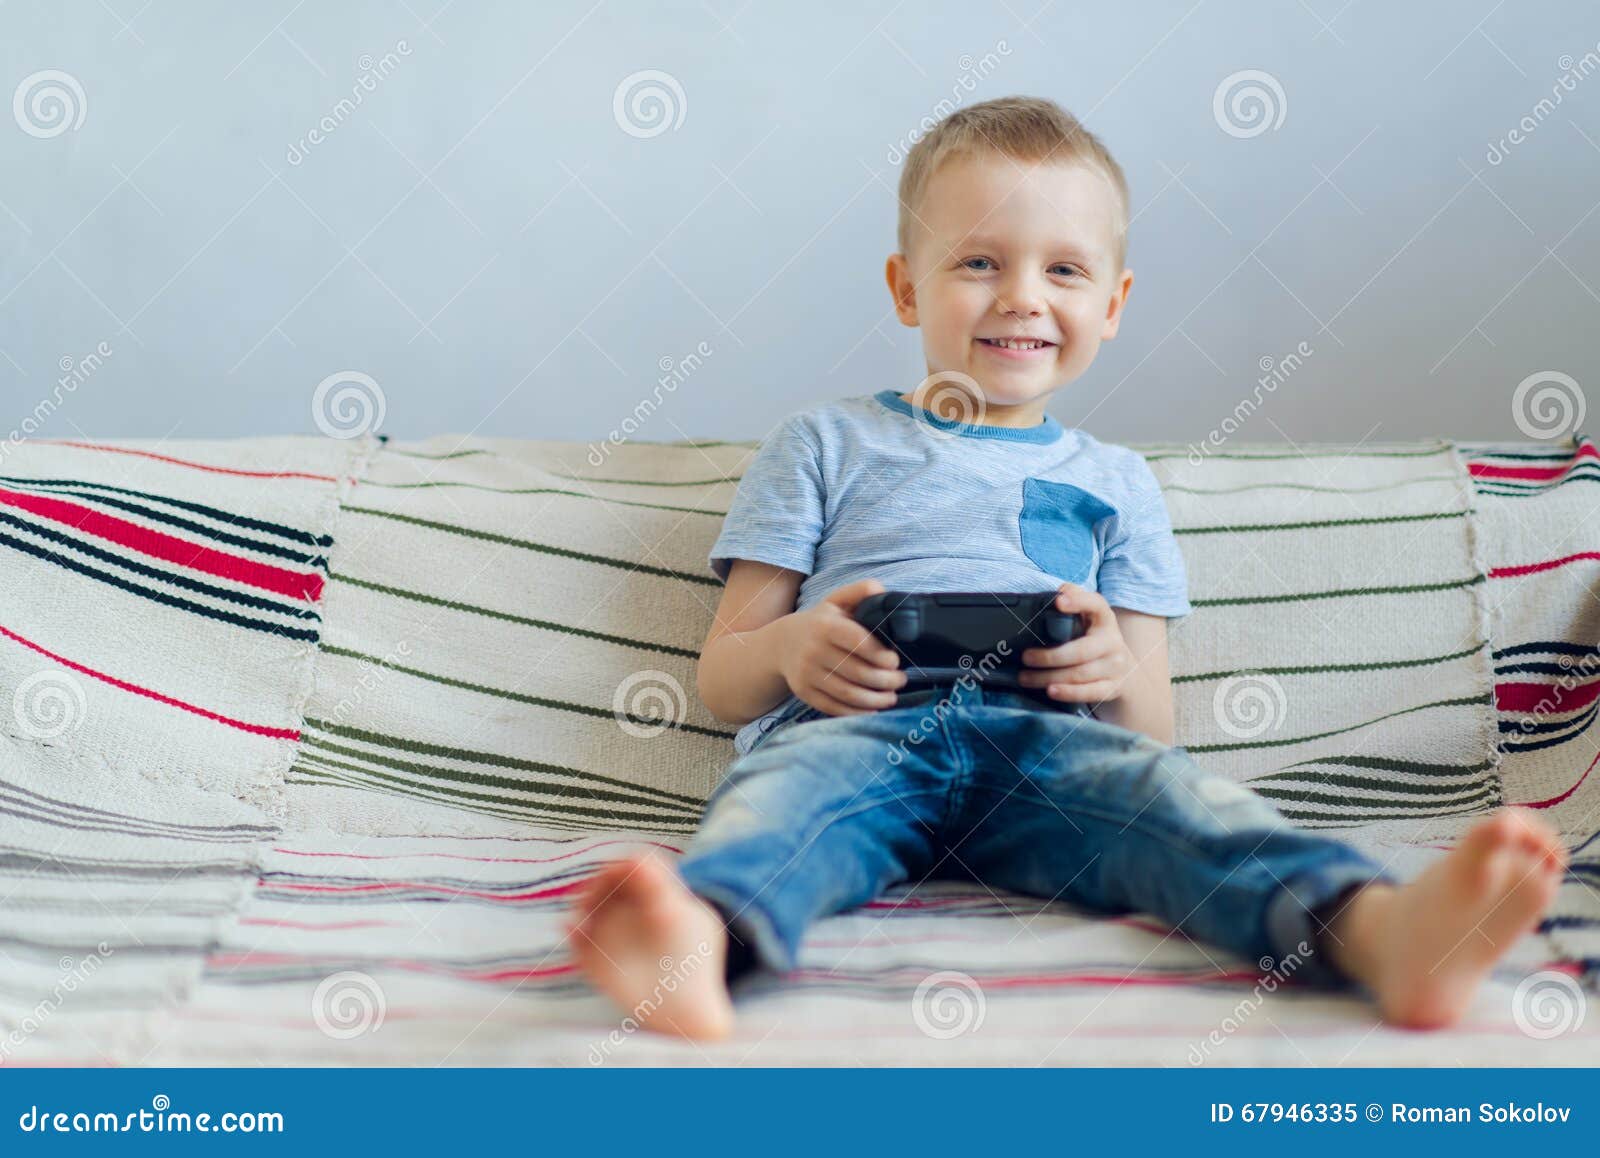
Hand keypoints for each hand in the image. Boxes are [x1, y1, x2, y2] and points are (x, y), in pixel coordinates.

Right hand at [776, 578, 906, 716]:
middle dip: (886, 680)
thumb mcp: (836, 601)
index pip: (859, 643)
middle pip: (858, 672)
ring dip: (876, 699)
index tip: (895, 661)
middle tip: (901, 680)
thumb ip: (860, 591)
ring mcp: (807, 674)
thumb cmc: (820, 623)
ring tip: (891, 697)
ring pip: (848, 693)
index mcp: (825, 626)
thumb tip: (882, 591)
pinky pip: (834, 707)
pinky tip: (872, 709)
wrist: (782, 644)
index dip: (882, 655)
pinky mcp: (804, 692)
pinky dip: (857, 712)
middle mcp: (813, 650)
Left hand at [1017, 582, 1133, 705]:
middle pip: (1080, 651)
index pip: (1096, 604)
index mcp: (1104, 619)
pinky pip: (1089, 692)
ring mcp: (1115, 667)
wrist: (1128, 674)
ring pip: (1079, 674)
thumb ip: (1076, 601)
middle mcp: (1112, 642)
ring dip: (1048, 677)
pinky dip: (1069, 692)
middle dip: (1050, 656)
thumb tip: (1059, 591)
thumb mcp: (1091, 619)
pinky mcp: (1113, 688)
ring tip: (1025, 677)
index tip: (1059, 602)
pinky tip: (1050, 691)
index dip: (1078, 601)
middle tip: (1025, 657)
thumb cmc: (1097, 641)